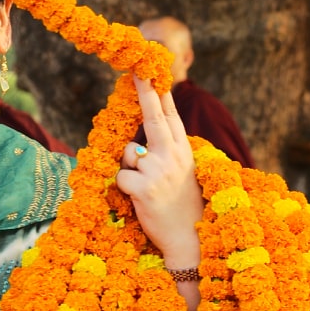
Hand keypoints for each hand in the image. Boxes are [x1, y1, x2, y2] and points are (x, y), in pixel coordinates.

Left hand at [115, 76, 203, 266]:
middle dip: (145, 91)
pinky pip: (120, 176)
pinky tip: (139, 200)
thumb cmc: (182, 206)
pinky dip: (123, 188)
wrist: (189, 240)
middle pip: (154, 116)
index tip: (153, 69)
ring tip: (146, 187)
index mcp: (184, 151)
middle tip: (136, 70)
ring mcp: (159, 171)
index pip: (170, 114)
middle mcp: (173, 156)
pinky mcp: (144, 188)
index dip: (160, 91)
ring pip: (128, 153)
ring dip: (129, 168)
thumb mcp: (182, 173)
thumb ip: (166, 152)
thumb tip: (139, 139)